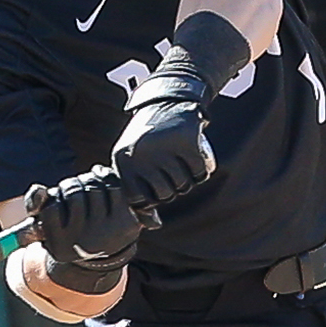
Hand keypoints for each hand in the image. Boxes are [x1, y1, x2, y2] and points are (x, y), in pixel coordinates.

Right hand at [25, 168, 142, 293]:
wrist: (106, 249)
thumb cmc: (71, 231)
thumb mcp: (46, 223)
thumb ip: (35, 205)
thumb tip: (39, 190)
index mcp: (62, 246)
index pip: (51, 206)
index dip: (53, 198)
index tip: (57, 203)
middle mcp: (84, 243)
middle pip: (73, 191)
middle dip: (70, 185)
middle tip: (72, 190)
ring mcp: (107, 232)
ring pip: (91, 185)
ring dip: (87, 180)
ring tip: (86, 187)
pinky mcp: (127, 222)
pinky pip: (112, 185)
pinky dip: (104, 176)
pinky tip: (100, 179)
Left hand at [111, 92, 215, 209]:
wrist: (165, 102)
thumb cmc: (147, 138)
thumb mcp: (132, 161)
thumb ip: (138, 191)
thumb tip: (152, 225)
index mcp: (124, 162)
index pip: (138, 201)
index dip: (150, 200)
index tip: (154, 188)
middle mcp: (143, 156)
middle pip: (165, 196)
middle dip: (171, 190)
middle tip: (171, 174)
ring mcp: (165, 149)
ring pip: (183, 186)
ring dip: (186, 180)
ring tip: (180, 166)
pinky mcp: (187, 142)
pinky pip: (200, 174)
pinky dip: (201, 172)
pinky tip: (194, 162)